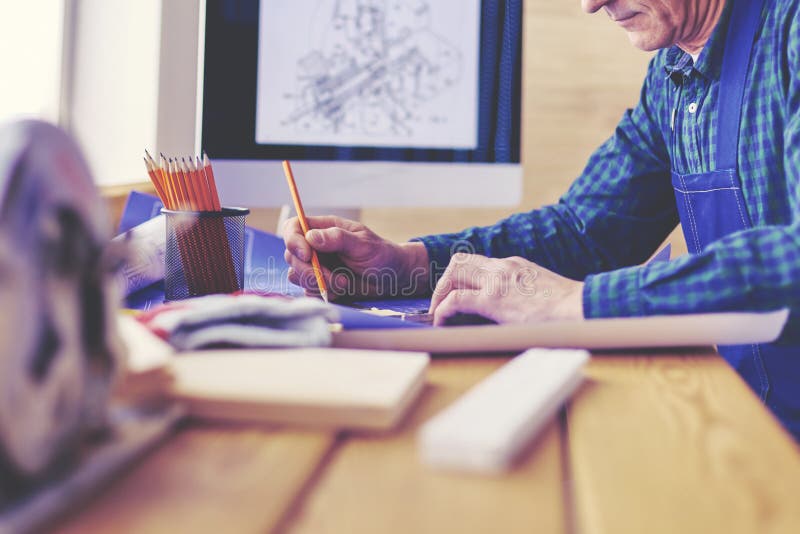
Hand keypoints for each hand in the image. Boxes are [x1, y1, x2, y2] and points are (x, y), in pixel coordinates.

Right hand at [282, 215, 429, 299]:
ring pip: (296, 274)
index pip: (294, 228)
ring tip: (343, 283)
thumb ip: (338, 239)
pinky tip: (341, 290)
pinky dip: (322, 293)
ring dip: (317, 283)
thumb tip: (311, 237)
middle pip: (292, 255)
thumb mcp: (363, 244)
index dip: (293, 240)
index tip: (307, 255)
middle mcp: (315, 246)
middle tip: (335, 279)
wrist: (392, 278)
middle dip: (309, 270)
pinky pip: (307, 290)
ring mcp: (316, 265)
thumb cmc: (381, 255)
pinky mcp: (320, 283)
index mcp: (324, 229)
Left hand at [428, 253, 583, 325]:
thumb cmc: (570, 308)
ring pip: (454, 273)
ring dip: (440, 293)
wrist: (582, 308)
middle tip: (441, 304)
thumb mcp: (543, 290)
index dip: (461, 277)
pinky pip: (456, 299)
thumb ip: (525, 292)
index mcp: (516, 264)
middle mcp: (504, 266)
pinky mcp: (494, 299)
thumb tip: (514, 309)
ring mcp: (498, 280)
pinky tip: (442, 322)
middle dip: (445, 282)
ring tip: (439, 314)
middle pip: (460, 261)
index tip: (455, 293)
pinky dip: (443, 310)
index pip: (478, 263)